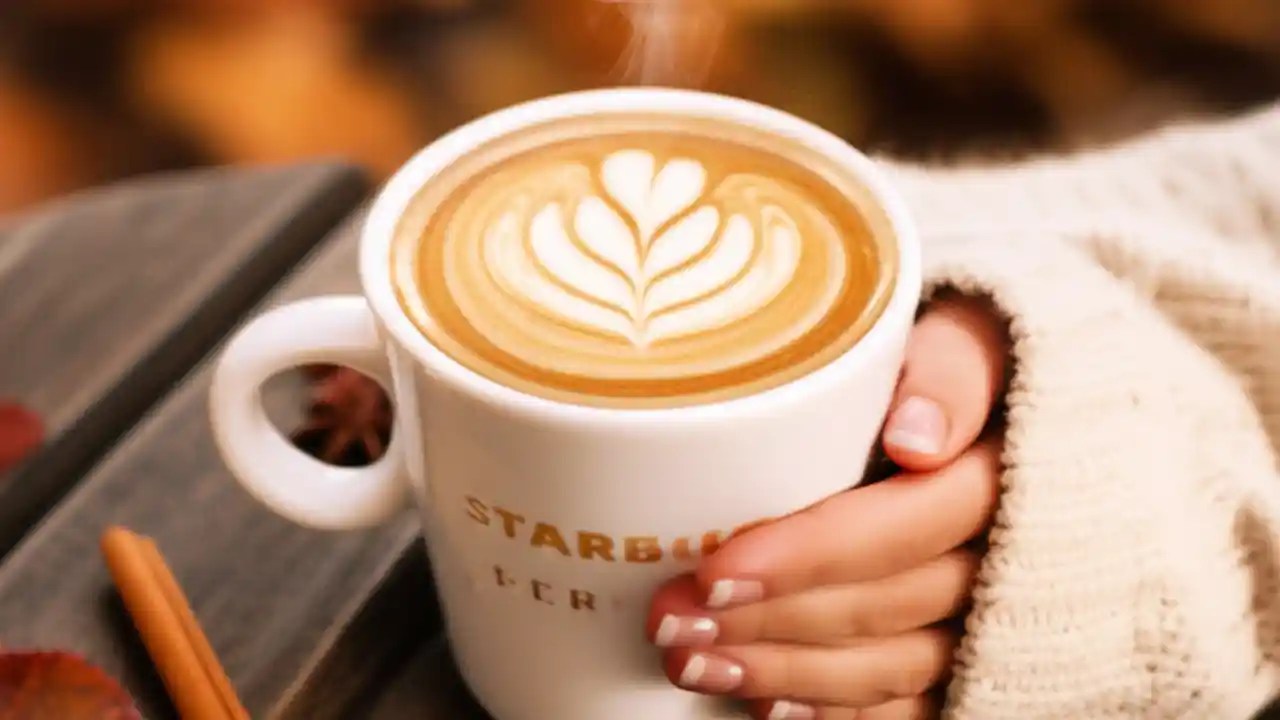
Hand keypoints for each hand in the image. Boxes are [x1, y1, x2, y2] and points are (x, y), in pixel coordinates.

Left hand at [647, 293, 1009, 719]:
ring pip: (890, 666)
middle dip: (769, 620)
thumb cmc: (958, 364)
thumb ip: (948, 369)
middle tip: (673, 619)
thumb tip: (917, 440)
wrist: (1009, 410)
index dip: (809, 556)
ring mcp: (986, 617)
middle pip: (884, 606)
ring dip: (784, 673)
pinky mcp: (968, 654)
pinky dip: (836, 712)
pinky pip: (909, 707)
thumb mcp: (968, 335)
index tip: (716, 569)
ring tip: (692, 661)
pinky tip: (765, 707)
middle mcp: (1001, 558)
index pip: (903, 528)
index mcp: (1002, 476)